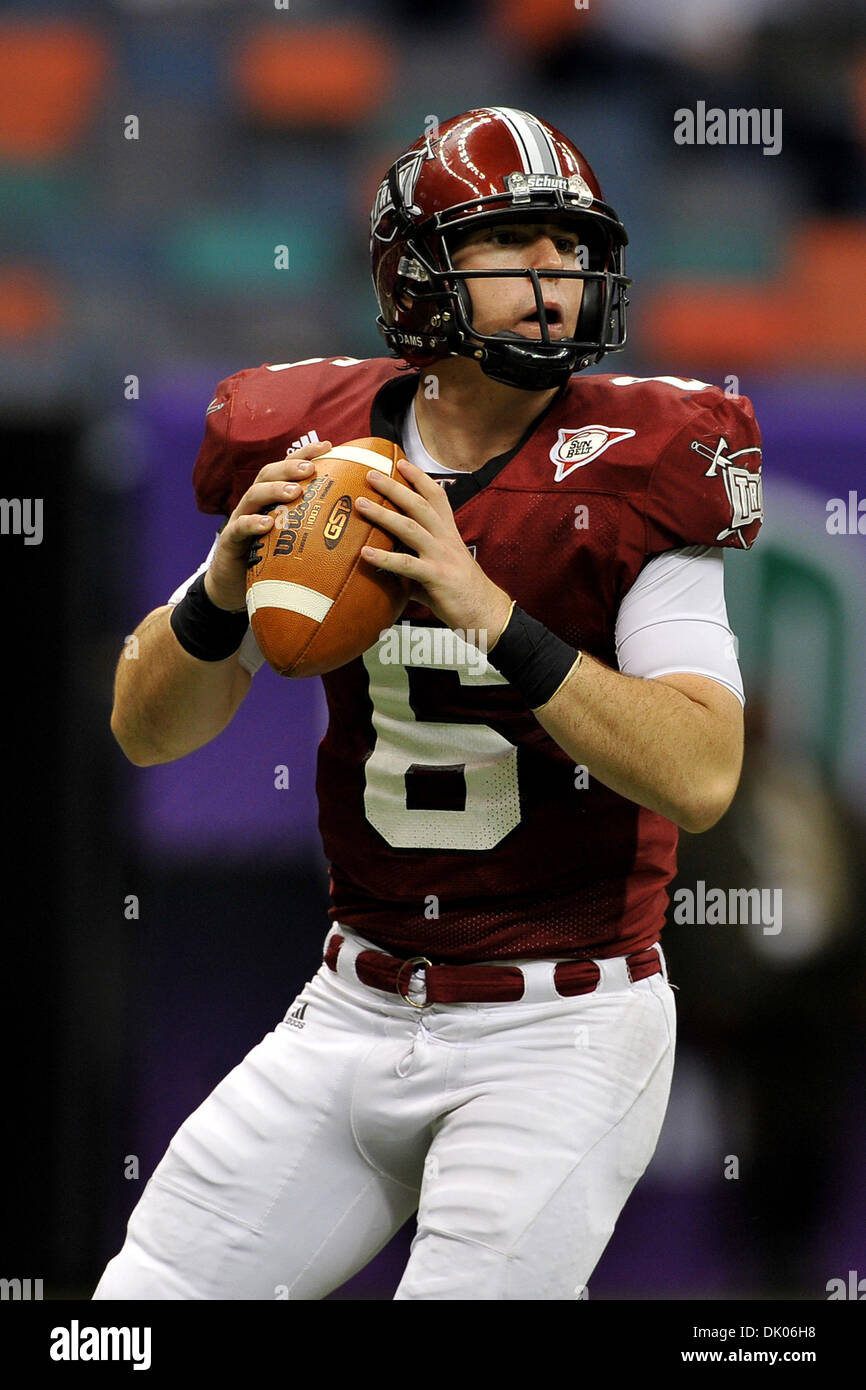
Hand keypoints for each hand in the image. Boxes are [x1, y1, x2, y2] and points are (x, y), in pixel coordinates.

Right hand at [203, 440, 332, 610]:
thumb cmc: (269, 560)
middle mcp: (255, 504)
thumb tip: (353, 520)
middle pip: (268, 475)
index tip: (328, 446)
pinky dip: (251, 523)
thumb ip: (313, 526)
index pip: (286, 469)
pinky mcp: (230, 541)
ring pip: (253, 496)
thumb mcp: (293, 539)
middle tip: (310, 469)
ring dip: (273, 489)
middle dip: (289, 467)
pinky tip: (265, 523)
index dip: (304, 454)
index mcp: (270, 499)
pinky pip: (238, 528)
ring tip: (293, 491)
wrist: (234, 586)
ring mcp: (240, 520)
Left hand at [356, 458, 511, 641]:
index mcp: (448, 533)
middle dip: (394, 486)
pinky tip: (364, 554)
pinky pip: (406, 565)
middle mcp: (445, 539)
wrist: (486, 613)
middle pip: (419, 504)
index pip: (436, 496)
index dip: (419, 477)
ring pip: (410, 528)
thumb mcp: (438, 569)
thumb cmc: (460, 592)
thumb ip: (413, 564)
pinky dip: (384, 558)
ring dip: (383, 514)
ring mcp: (441, 556)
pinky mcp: (436, 577)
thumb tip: (387, 569)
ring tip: (361, 505)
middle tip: (370, 474)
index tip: (401, 461)